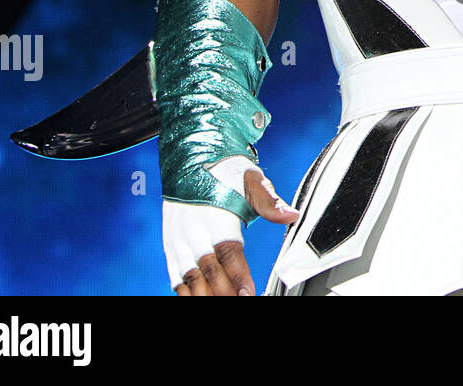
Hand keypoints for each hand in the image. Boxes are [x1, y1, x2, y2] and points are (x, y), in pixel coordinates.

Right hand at [173, 168, 299, 296]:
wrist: (192, 157)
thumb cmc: (226, 170)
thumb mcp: (253, 179)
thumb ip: (270, 202)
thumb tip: (292, 216)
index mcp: (216, 214)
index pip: (228, 252)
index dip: (237, 276)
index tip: (248, 294)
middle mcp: (193, 229)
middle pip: (208, 270)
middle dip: (222, 292)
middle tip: (238, 303)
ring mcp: (178, 238)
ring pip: (188, 277)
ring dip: (202, 296)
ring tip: (219, 305)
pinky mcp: (170, 244)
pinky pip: (174, 274)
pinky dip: (184, 292)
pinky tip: (197, 300)